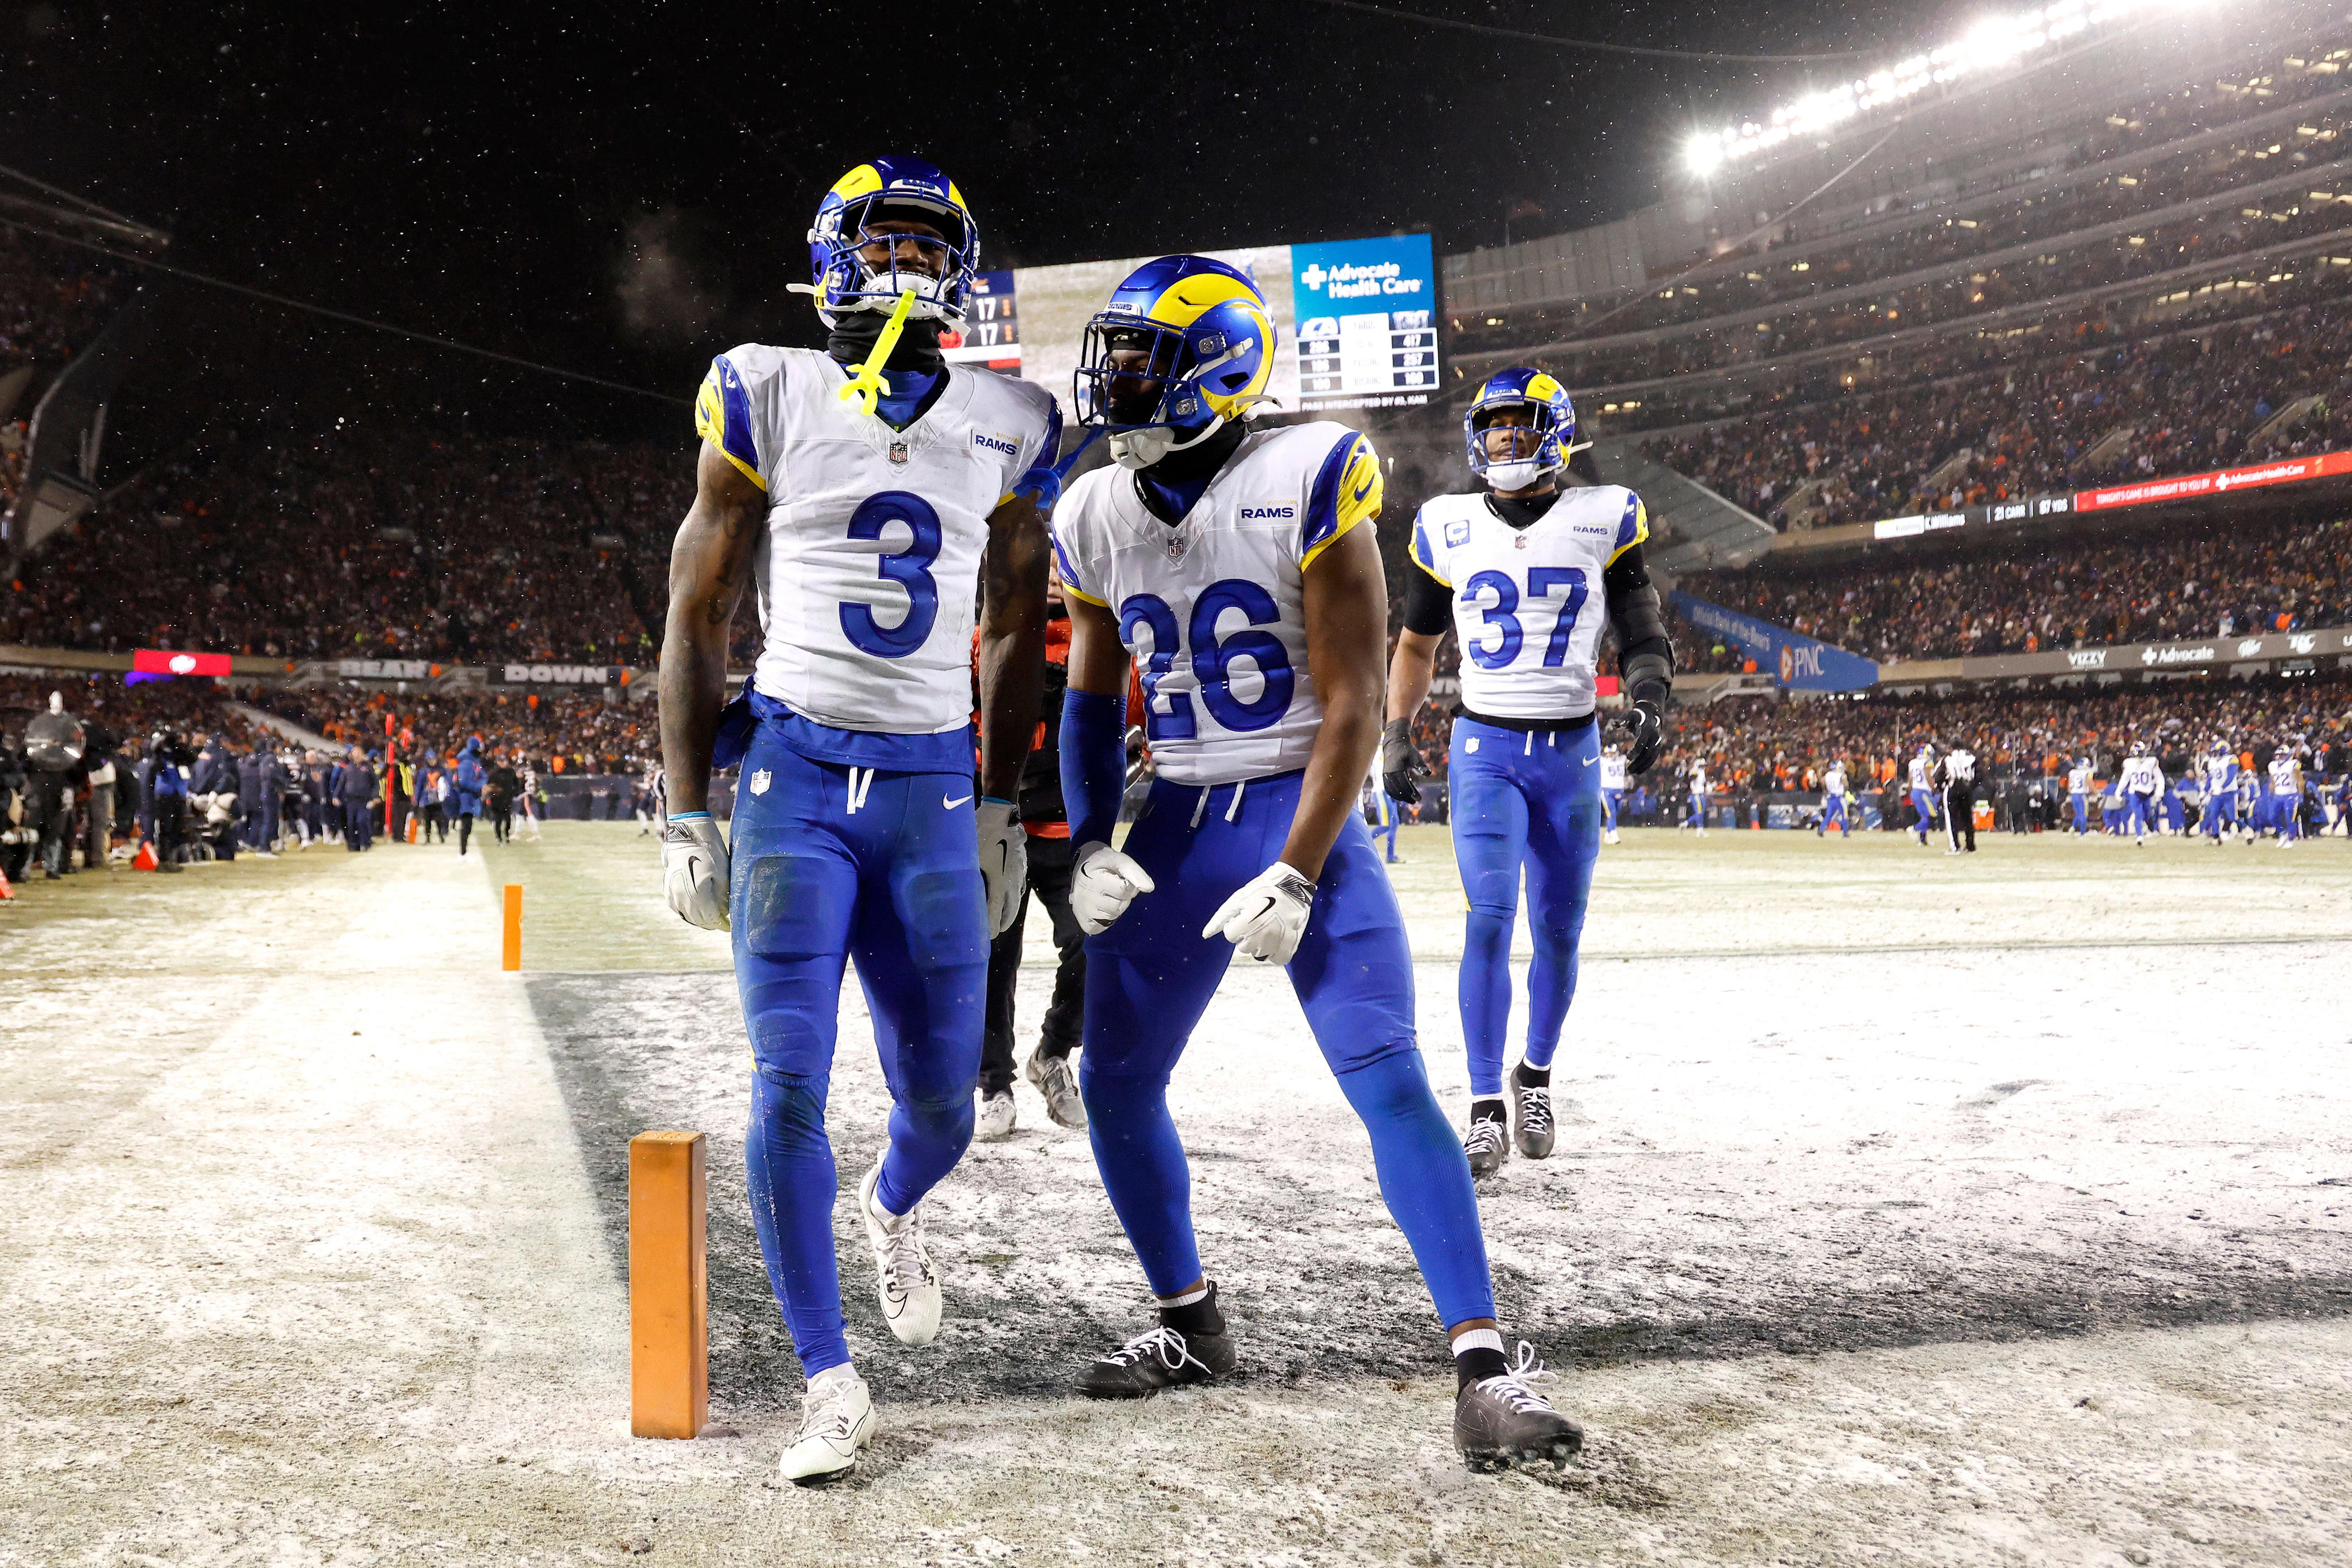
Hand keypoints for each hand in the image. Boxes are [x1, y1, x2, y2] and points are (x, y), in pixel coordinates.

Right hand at [660, 815, 730, 929]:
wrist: (686, 836)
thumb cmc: (709, 852)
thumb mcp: (722, 874)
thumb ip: (723, 897)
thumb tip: (725, 913)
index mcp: (698, 896)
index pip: (712, 918)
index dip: (721, 924)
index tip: (729, 927)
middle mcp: (683, 899)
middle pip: (699, 920)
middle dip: (711, 923)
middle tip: (722, 924)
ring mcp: (673, 895)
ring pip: (687, 916)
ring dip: (699, 920)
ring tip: (710, 919)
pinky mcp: (667, 889)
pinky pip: (677, 909)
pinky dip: (687, 913)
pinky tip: (694, 911)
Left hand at [976, 798, 1026, 937]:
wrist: (1000, 813)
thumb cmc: (980, 835)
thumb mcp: (968, 859)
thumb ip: (964, 880)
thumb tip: (955, 897)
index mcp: (1000, 882)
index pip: (997, 912)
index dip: (991, 926)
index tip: (987, 936)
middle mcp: (1012, 880)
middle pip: (1011, 907)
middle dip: (1003, 920)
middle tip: (996, 929)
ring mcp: (1019, 870)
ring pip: (1016, 895)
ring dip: (1009, 907)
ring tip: (1001, 914)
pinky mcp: (1020, 861)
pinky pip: (1018, 883)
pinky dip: (1012, 892)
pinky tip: (1005, 891)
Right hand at [1070, 839, 1153, 934]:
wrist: (1081, 871)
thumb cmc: (1102, 865)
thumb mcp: (1117, 859)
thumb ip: (1134, 871)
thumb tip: (1149, 888)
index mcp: (1091, 878)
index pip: (1123, 890)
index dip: (1129, 885)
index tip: (1122, 879)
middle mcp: (1084, 896)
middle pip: (1118, 906)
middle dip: (1123, 897)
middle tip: (1114, 888)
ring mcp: (1083, 911)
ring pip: (1112, 916)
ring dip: (1116, 907)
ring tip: (1107, 896)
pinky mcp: (1084, 923)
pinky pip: (1102, 927)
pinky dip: (1107, 920)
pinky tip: (1102, 908)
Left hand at [1202, 861, 1315, 965]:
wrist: (1291, 884)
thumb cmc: (1262, 889)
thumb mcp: (1238, 899)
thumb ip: (1220, 919)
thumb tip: (1205, 935)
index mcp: (1247, 923)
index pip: (1230, 936)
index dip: (1235, 924)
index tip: (1245, 915)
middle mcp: (1261, 935)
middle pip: (1243, 947)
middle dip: (1246, 935)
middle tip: (1257, 920)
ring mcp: (1278, 940)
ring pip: (1260, 954)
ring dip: (1260, 943)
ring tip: (1268, 926)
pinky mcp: (1292, 943)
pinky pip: (1279, 959)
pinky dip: (1276, 952)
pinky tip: (1276, 939)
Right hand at [1380, 717, 1426, 804]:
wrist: (1394, 742)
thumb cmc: (1407, 749)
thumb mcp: (1415, 756)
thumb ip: (1421, 765)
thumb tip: (1428, 774)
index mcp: (1397, 769)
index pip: (1405, 784)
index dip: (1412, 792)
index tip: (1419, 798)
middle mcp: (1389, 773)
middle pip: (1398, 789)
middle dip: (1407, 796)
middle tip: (1416, 801)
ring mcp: (1385, 774)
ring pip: (1391, 790)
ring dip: (1400, 797)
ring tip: (1409, 801)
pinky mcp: (1384, 775)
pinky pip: (1388, 787)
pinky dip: (1394, 794)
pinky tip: (1401, 797)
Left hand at [1625, 698, 1665, 774]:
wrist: (1651, 713)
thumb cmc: (1636, 715)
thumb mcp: (1629, 715)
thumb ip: (1622, 720)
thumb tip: (1613, 724)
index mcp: (1647, 728)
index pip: (1642, 742)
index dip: (1635, 750)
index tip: (1627, 757)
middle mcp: (1654, 736)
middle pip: (1647, 752)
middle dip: (1638, 762)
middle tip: (1628, 769)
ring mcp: (1657, 741)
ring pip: (1651, 757)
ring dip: (1642, 766)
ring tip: (1632, 772)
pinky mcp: (1657, 746)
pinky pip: (1653, 757)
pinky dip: (1647, 765)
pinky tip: (1639, 771)